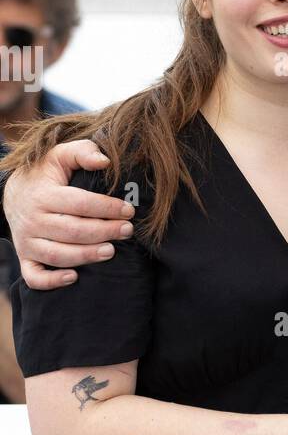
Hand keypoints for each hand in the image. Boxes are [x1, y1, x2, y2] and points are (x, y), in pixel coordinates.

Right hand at [4, 140, 135, 289]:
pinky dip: (52, 281)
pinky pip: (34, 277)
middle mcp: (33, 220)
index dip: (106, 208)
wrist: (11, 192)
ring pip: (58, 255)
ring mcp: (27, 242)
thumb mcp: (59, 155)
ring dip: (86, 256)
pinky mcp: (25, 258)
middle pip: (72, 231)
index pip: (80, 203)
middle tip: (127, 231)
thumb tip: (105, 161)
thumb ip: (83, 152)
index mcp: (43, 195)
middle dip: (104, 232)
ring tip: (111, 251)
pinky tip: (74, 278)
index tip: (128, 210)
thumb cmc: (45, 175)